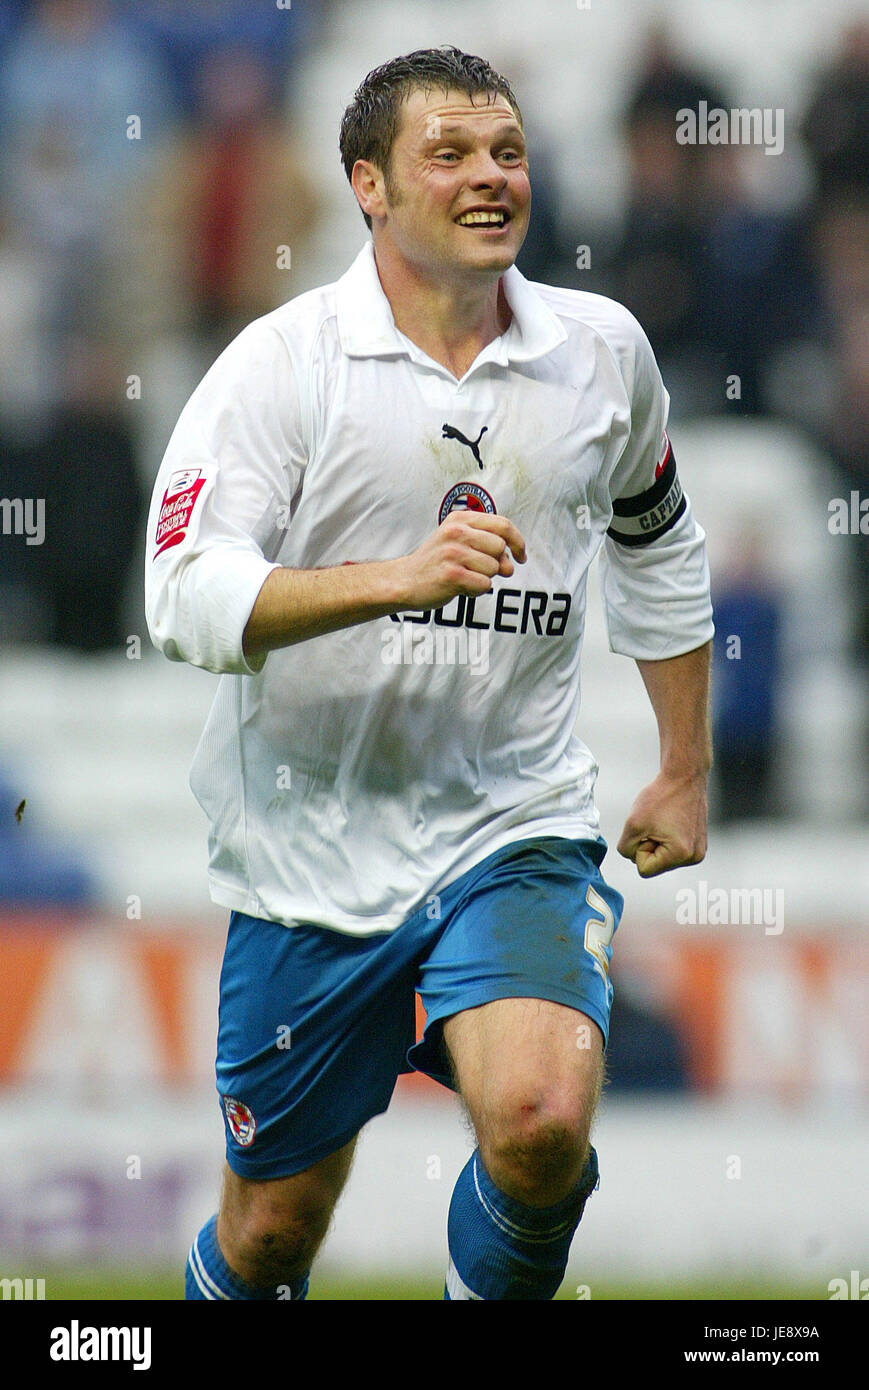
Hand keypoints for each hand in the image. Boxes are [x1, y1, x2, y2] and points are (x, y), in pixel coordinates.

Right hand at [395, 512, 525, 610]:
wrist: (405, 581)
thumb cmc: (436, 562)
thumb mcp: (459, 542)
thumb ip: (487, 545)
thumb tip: (511, 563)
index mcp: (460, 519)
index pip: (503, 525)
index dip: (518, 542)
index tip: (521, 556)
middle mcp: (456, 532)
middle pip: (500, 548)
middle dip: (496, 564)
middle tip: (478, 570)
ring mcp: (453, 553)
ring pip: (494, 568)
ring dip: (484, 578)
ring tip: (464, 577)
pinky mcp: (451, 575)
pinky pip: (485, 585)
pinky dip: (477, 591)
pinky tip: (461, 587)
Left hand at [617, 770, 707, 877]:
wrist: (684, 776)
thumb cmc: (661, 796)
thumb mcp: (632, 824)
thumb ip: (625, 848)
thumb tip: (632, 857)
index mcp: (681, 855)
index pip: (644, 869)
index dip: (639, 849)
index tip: (649, 829)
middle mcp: (694, 857)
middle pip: (655, 865)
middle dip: (649, 845)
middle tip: (657, 823)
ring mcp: (698, 851)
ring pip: (662, 857)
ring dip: (657, 841)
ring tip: (664, 821)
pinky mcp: (698, 843)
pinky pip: (672, 849)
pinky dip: (666, 837)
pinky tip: (671, 821)